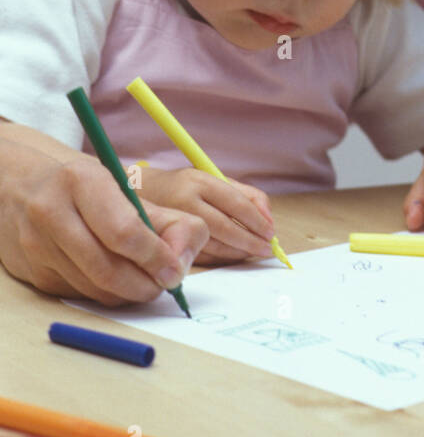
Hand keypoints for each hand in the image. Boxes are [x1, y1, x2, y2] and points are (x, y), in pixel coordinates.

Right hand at [0, 151, 209, 304]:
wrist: (22, 190)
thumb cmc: (88, 191)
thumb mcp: (128, 190)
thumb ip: (169, 222)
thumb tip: (182, 264)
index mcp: (82, 180)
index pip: (125, 232)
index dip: (156, 258)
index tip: (174, 271)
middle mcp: (51, 210)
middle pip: (109, 268)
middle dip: (145, 284)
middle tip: (163, 284)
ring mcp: (37, 245)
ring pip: (95, 289)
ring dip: (128, 293)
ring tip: (144, 280)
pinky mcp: (33, 273)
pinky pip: (80, 295)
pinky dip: (106, 295)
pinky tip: (115, 280)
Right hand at [138, 167, 274, 264]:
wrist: (139, 192)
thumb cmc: (185, 186)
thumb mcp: (213, 179)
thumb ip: (245, 195)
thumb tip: (268, 219)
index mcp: (199, 181)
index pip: (235, 203)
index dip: (256, 220)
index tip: (270, 232)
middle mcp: (185, 200)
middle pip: (225, 227)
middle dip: (250, 241)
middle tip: (266, 249)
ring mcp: (173, 223)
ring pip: (213, 244)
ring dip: (237, 252)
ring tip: (253, 253)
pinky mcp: (167, 242)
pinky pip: (200, 255)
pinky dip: (221, 258)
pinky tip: (233, 256)